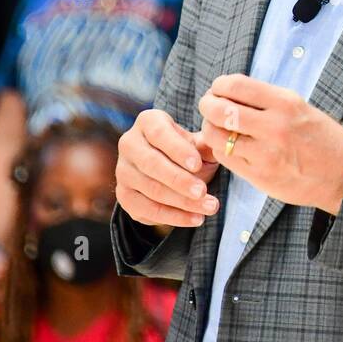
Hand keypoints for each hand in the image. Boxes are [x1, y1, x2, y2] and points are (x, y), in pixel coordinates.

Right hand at [115, 110, 221, 227]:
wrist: (168, 170)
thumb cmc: (187, 152)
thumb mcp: (198, 143)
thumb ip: (206, 145)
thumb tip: (219, 147)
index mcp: (147, 122)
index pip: (159, 134)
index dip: (178, 150)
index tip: (197, 164)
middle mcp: (129, 143)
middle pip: (152, 163)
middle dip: (180, 180)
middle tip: (203, 192)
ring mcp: (123, 171)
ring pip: (151, 189)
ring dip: (182, 202)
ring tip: (209, 207)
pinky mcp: (124, 195)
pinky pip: (147, 209)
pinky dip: (173, 217)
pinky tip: (195, 219)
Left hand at [198, 74, 342, 215]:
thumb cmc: (321, 138)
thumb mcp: (300, 107)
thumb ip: (267, 100)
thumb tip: (229, 91)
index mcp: (286, 103)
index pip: (236, 85)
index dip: (219, 85)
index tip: (218, 89)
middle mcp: (275, 126)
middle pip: (220, 110)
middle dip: (207, 105)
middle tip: (208, 106)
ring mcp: (266, 153)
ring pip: (217, 136)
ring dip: (210, 128)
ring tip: (216, 127)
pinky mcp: (260, 176)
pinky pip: (225, 157)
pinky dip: (220, 148)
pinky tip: (227, 145)